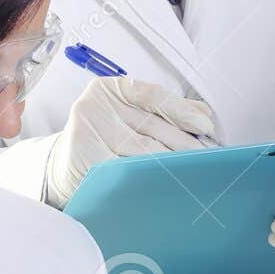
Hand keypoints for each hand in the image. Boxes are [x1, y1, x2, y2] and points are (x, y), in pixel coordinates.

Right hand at [44, 77, 216, 208]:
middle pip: (151, 126)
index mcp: (108, 90)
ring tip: (195, 170)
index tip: (205, 126)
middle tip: (208, 156)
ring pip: (143, 152)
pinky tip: (167, 183)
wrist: (65, 166)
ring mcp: (87, 133)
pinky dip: (151, 179)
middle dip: (184, 143)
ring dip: (173, 163)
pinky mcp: (85, 161)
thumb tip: (203, 112)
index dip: (182, 110)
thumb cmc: (105, 138)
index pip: (152, 96)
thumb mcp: (131, 115)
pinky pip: (127, 172)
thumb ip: (164, 110)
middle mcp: (94, 106)